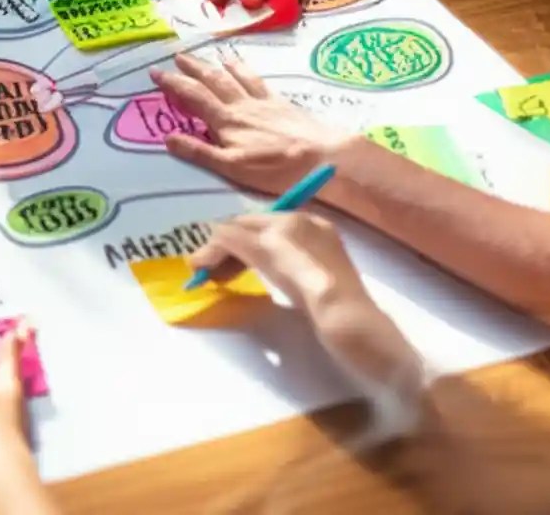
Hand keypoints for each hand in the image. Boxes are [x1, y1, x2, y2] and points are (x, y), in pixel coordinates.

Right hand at [150, 53, 357, 195]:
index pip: (194, 98)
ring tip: (206, 54)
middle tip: (176, 56)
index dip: (174, 84)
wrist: (323, 157)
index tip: (156, 72)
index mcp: (226, 122)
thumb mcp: (231, 168)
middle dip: (192, 69)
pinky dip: (244, 69)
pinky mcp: (281, 103)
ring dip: (216, 64)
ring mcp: (262, 102)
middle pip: (212, 81)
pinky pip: (257, 80)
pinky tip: (241, 65)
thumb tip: (168, 138)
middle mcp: (241, 106)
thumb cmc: (276, 170)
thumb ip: (199, 152)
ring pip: (234, 76)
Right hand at [190, 212, 364, 308]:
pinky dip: (253, 265)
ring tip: (219, 280)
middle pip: (252, 231)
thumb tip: (213, 233)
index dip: (215, 242)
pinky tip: (245, 278)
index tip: (195, 266)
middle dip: (224, 249)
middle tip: (202, 275)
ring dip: (235, 258)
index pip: (243, 223)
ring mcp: (314, 250)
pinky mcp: (317, 273)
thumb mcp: (273, 258)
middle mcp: (306, 227)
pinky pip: (275, 259)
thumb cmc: (314, 293)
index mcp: (296, 220)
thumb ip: (240, 240)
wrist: (354, 329)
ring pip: (262, 245)